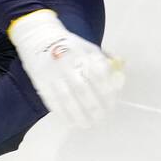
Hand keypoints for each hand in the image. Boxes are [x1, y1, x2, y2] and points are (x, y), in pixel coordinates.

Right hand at [8, 8, 124, 127]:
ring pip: (66, 97)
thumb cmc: (68, 44)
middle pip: (83, 89)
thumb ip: (105, 58)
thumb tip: (122, 68)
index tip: (112, 105)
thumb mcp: (87, 46)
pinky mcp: (40, 79)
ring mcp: (52, 72)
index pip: (99, 75)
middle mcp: (68, 62)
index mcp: (83, 53)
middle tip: (101, 118)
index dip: (107, 92)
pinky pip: (51, 99)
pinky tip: (70, 122)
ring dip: (78, 114)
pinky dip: (61, 113)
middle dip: (94, 107)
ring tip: (87, 125)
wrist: (38, 35)